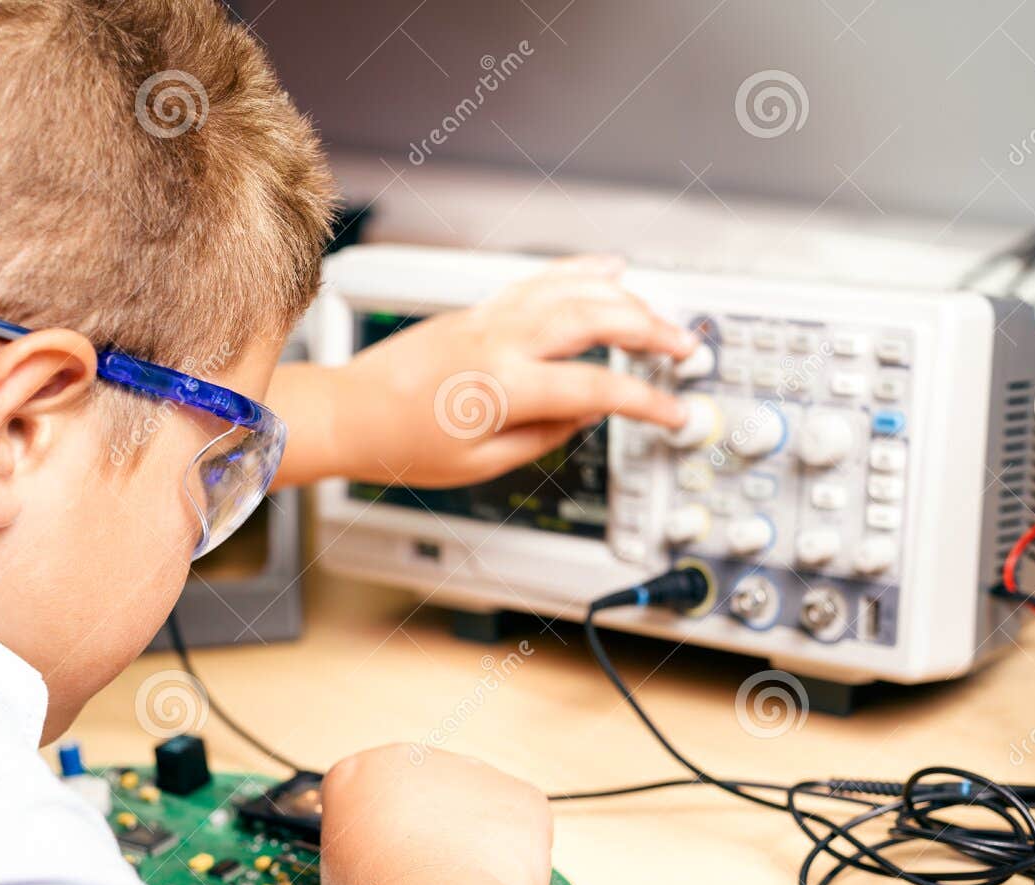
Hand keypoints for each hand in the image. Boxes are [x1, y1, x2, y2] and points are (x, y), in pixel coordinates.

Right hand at [319, 745, 559, 884]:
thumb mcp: (334, 877)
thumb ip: (354, 849)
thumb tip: (370, 861)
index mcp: (358, 773)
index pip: (364, 795)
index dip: (375, 834)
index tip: (382, 860)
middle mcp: (414, 758)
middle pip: (422, 792)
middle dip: (426, 828)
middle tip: (427, 876)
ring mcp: (473, 772)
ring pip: (472, 805)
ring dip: (470, 836)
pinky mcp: (519, 795)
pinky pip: (517, 822)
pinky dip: (511, 851)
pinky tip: (496, 880)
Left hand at [329, 254, 696, 487]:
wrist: (349, 413)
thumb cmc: (401, 444)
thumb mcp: (480, 464)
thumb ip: (545, 435)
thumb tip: (589, 412)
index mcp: (502, 388)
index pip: (597, 386)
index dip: (646, 400)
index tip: (674, 412)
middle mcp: (499, 342)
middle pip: (596, 318)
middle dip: (651, 330)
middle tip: (685, 347)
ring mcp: (489, 319)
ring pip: (572, 290)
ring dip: (626, 297)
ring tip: (660, 314)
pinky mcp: (478, 310)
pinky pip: (539, 281)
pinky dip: (579, 273)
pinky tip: (609, 270)